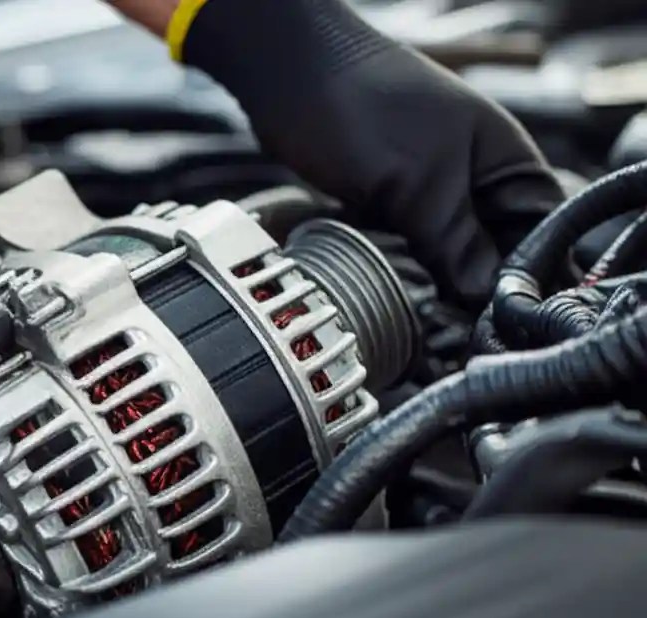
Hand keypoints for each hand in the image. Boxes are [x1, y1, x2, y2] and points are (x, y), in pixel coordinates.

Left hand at [170, 0, 563, 308]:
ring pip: (446, 258)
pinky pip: (408, 251)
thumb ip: (455, 240)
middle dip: (474, 289)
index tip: (500, 317)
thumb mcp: (419, 181)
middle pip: (492, 253)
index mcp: (505, 163)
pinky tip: (394, 296)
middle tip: (454, 328)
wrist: (292, 75)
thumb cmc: (364, 106)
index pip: (538, 231)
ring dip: (435, 286)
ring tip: (426, 320)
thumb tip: (485, 297)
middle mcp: (475, 181)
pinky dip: (402, 272)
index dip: (524, 275)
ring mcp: (430, 194)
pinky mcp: (390, 207)